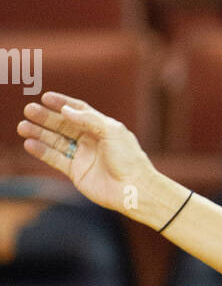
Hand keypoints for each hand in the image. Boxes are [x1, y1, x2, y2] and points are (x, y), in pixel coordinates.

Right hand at [17, 92, 158, 218]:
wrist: (134, 188)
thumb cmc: (129, 158)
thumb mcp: (112, 132)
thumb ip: (89, 119)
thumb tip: (65, 111)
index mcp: (102, 127)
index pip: (79, 111)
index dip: (62, 103)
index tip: (45, 97)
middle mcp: (91, 140)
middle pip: (64, 125)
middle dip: (46, 117)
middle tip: (28, 110)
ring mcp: (83, 156)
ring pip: (56, 141)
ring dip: (39, 133)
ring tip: (22, 126)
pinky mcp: (76, 172)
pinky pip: (56, 159)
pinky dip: (42, 152)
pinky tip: (29, 144)